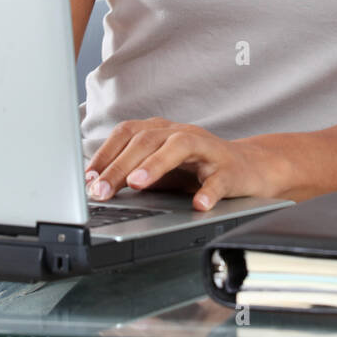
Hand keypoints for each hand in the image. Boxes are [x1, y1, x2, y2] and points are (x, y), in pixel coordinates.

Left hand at [83, 117, 288, 211]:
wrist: (249, 169)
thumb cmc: (198, 169)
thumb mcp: (162, 169)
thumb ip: (134, 174)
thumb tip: (96, 188)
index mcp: (161, 132)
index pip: (126, 135)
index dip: (105, 155)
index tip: (87, 179)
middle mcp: (181, 134)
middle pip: (146, 140)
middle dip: (119, 166)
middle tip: (101, 190)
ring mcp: (207, 149)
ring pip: (179, 147)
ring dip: (155, 165)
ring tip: (137, 184)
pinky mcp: (229, 169)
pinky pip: (218, 179)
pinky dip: (208, 192)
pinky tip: (198, 205)